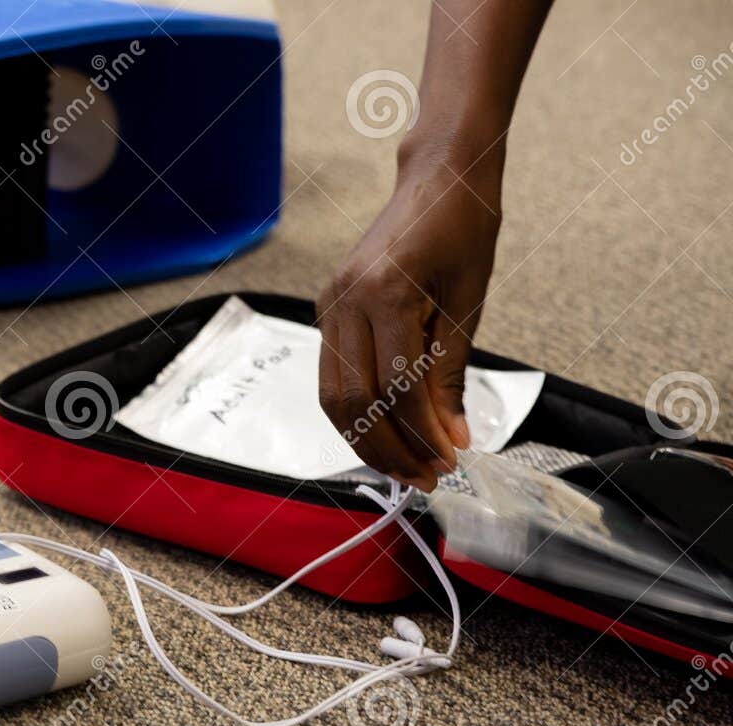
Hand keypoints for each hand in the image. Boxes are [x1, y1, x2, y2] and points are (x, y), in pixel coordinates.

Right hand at [316, 135, 503, 490]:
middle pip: (353, 402)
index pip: (398, 388)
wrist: (438, 176)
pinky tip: (386, 431)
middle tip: (426, 477)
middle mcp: (346, 301)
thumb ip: (451, 374)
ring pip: (333, 398)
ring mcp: (329, 305)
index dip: (423, 433)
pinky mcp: (327, 311)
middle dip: (390, 449)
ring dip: (367, 440)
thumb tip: (453, 437)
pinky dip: (357, 413)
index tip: (452, 461)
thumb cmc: (463, 227)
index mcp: (386, 292)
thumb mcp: (469, 302)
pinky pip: (333, 377)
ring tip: (405, 465)